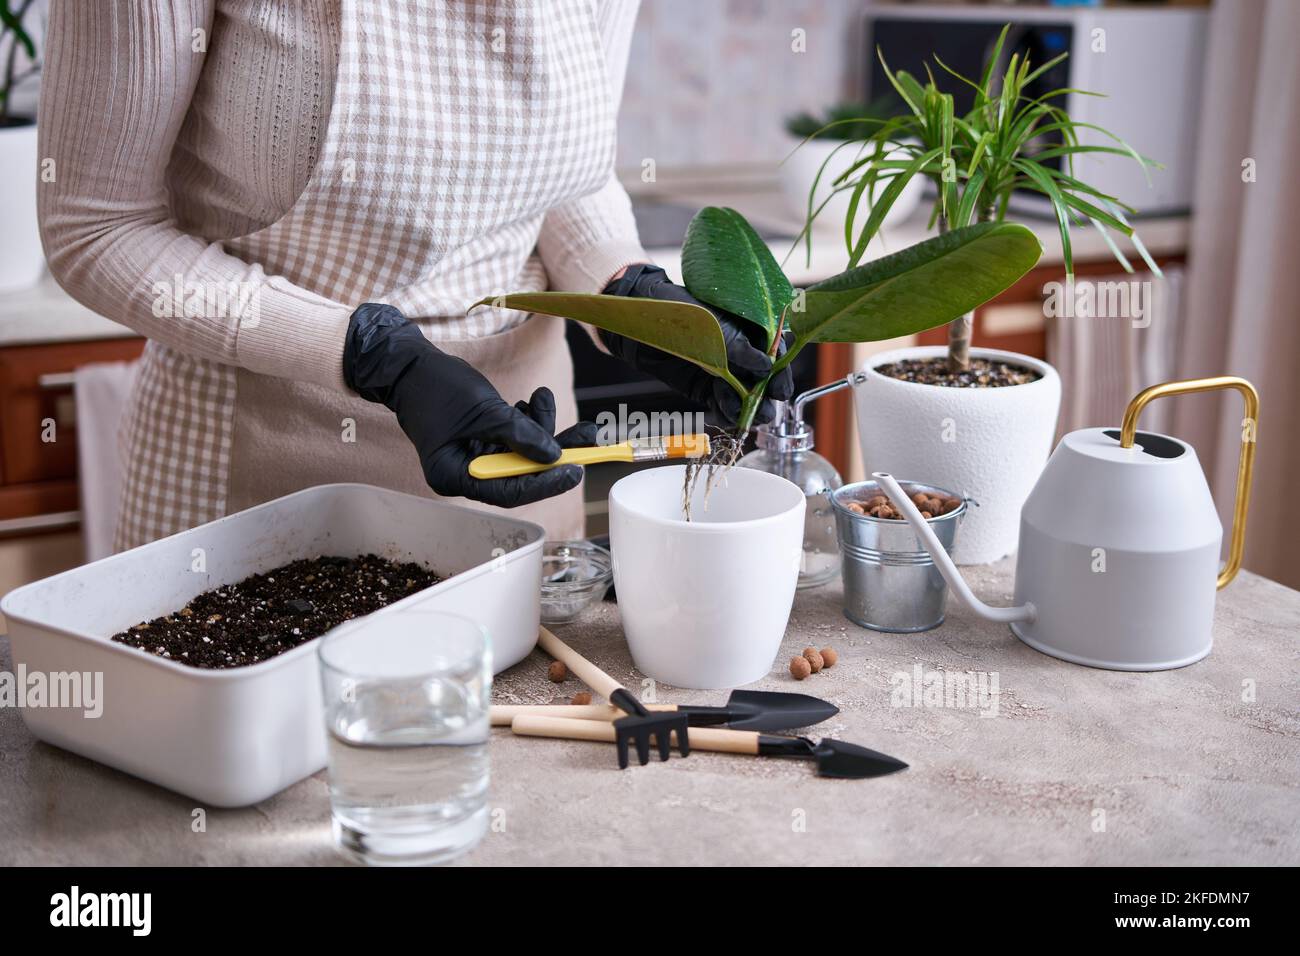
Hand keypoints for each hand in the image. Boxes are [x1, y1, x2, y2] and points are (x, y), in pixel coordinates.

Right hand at [343, 303, 595, 506]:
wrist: (411, 364)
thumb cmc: (437, 387)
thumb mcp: (484, 410)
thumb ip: (519, 434)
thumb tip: (554, 455)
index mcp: (453, 477)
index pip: (508, 492)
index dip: (544, 483)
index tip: (575, 470)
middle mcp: (464, 474)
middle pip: (519, 474)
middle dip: (553, 452)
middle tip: (587, 437)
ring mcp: (474, 458)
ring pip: (521, 453)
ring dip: (541, 428)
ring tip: (543, 397)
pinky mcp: (482, 441)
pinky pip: (514, 438)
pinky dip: (527, 421)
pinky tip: (531, 400)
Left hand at [601, 264, 793, 425]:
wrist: (642, 321)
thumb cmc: (679, 310)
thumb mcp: (713, 323)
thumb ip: (738, 346)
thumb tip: (766, 366)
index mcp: (751, 329)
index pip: (777, 353)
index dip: (781, 374)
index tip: (779, 391)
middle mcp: (742, 353)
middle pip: (765, 380)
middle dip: (765, 398)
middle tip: (762, 411)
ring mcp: (725, 372)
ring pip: (746, 396)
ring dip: (747, 408)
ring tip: (742, 413)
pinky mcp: (706, 387)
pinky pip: (722, 404)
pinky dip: (726, 412)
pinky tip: (725, 414)